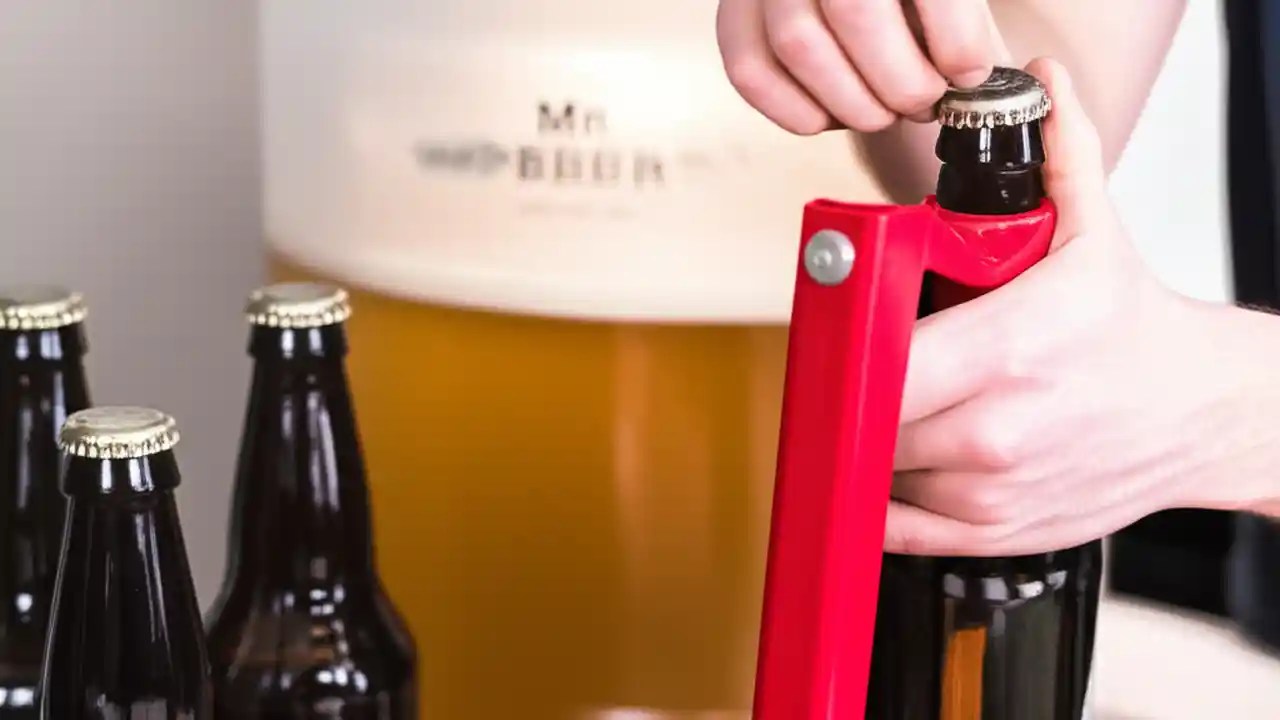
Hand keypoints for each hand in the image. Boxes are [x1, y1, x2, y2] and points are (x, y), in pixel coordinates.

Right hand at [716, 0, 1007, 133]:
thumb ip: (964, 20)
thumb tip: (984, 82)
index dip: (955, 38)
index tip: (970, 73)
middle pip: (855, 12)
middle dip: (903, 81)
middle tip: (925, 102)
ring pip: (798, 45)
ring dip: (853, 103)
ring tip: (884, 111)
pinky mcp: (732, 15)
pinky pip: (752, 73)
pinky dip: (799, 112)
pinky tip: (834, 113)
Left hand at [884, 58, 1279, 555]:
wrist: (1202, 416)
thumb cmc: (1135, 334)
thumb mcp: (1093, 235)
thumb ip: (1057, 158)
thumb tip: (1041, 89)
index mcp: (1004, 351)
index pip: (875, 366)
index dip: (841, 355)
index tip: (838, 342)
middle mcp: (993, 431)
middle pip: (865, 421)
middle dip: (856, 393)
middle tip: (869, 368)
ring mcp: (992, 491)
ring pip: (876, 472)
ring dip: (874, 441)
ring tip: (911, 406)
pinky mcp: (994, 534)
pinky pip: (898, 528)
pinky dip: (885, 499)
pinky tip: (910, 460)